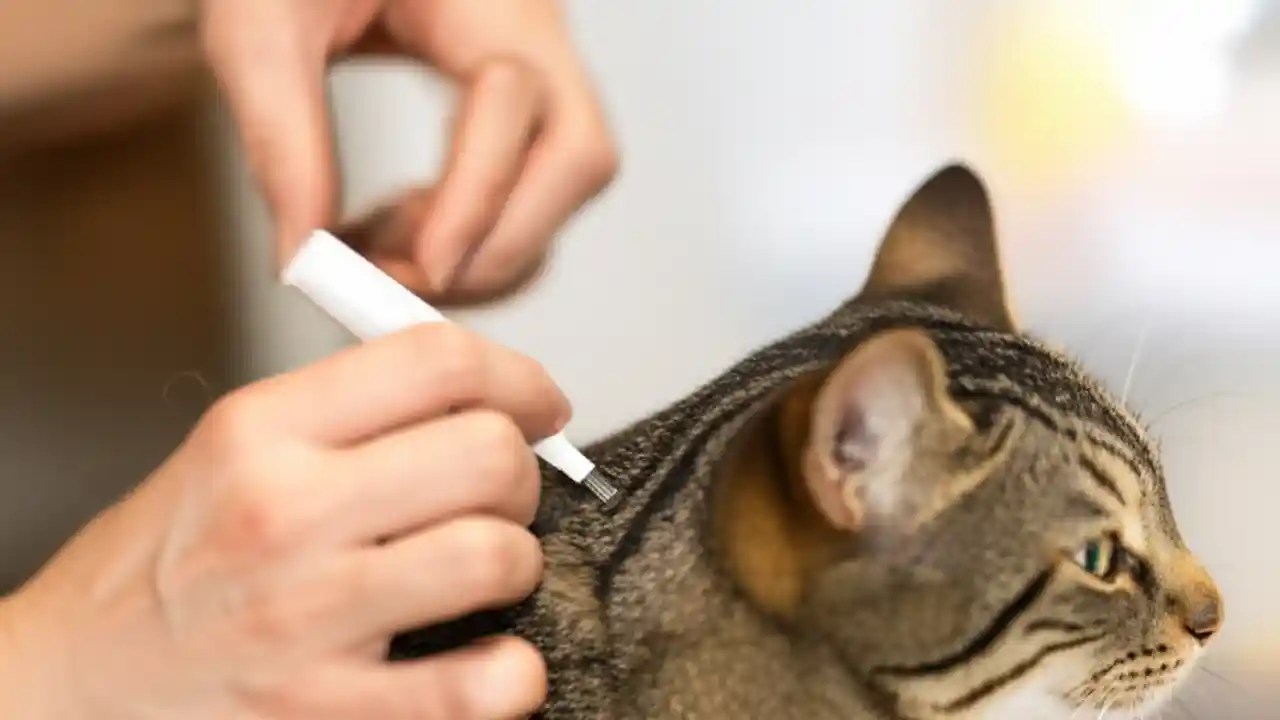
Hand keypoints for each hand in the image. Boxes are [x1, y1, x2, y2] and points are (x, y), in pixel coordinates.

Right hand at [0, 325, 567, 718]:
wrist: (72, 680)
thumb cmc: (161, 564)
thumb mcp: (231, 450)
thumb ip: (347, 413)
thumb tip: (478, 397)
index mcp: (263, 431)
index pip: (435, 360)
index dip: (519, 377)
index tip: (537, 404)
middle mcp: (286, 512)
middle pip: (486, 451)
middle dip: (522, 472)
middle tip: (502, 493)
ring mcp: (307, 617)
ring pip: (494, 555)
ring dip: (519, 562)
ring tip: (488, 569)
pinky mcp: (326, 711)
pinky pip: (474, 687)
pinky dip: (512, 673)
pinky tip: (495, 659)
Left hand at [202, 0, 618, 303]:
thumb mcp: (260, 23)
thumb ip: (281, 136)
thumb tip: (305, 255)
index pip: (520, 103)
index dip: (479, 199)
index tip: (418, 270)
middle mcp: (532, 34)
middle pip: (577, 160)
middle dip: (497, 246)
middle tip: (400, 285)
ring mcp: (536, 70)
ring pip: (561, 188)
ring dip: (482, 252)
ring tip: (382, 256)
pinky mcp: (517, 108)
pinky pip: (529, 189)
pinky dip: (472, 236)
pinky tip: (399, 233)